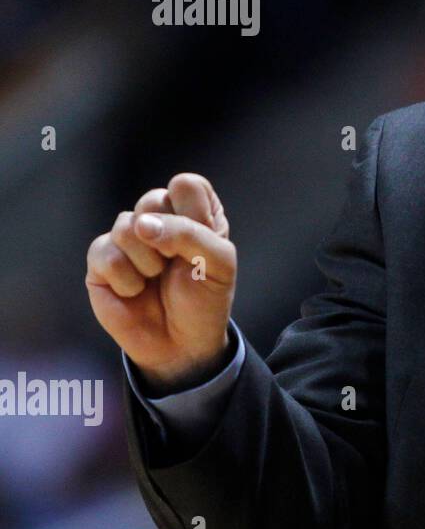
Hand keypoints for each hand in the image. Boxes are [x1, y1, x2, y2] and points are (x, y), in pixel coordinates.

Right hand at [85, 173, 235, 391]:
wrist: (181, 344)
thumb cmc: (204, 299)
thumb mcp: (219, 263)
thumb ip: (190, 234)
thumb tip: (141, 224)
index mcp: (194, 213)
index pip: (186, 185)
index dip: (192, 214)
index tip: (200, 242)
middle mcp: (159, 219)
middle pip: (152, 199)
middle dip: (169, 238)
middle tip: (176, 264)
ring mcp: (128, 238)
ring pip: (127, 226)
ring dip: (148, 262)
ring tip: (156, 279)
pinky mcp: (101, 260)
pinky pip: (105, 252)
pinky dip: (126, 279)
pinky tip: (135, 290)